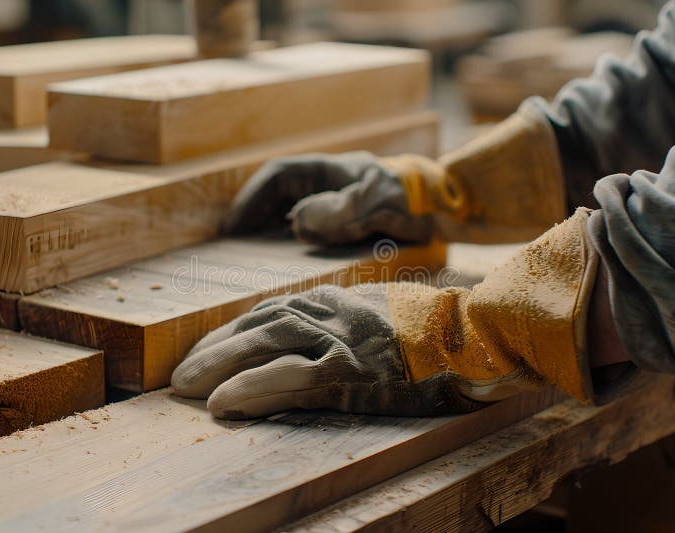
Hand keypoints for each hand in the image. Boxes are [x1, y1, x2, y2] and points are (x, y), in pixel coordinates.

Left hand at [170, 284, 486, 418]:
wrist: (472, 331)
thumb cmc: (431, 328)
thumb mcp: (379, 314)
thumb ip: (344, 322)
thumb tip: (318, 341)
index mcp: (332, 301)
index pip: (269, 313)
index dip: (232, 333)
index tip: (207, 349)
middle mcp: (326, 313)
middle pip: (257, 327)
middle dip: (214, 349)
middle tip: (180, 375)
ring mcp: (336, 338)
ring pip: (263, 348)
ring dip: (219, 367)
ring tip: (185, 388)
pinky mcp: (349, 369)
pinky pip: (290, 378)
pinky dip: (253, 389)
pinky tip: (225, 404)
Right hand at [224, 151, 432, 244]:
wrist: (442, 207)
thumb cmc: (409, 201)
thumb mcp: (375, 203)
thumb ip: (337, 212)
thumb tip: (297, 222)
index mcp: (328, 168)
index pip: (278, 175)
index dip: (252, 197)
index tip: (235, 223)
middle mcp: (327, 180)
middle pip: (278, 190)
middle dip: (253, 211)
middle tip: (232, 239)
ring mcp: (335, 197)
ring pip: (290, 205)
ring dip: (268, 223)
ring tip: (247, 246)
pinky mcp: (344, 215)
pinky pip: (307, 221)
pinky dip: (289, 234)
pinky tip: (281, 252)